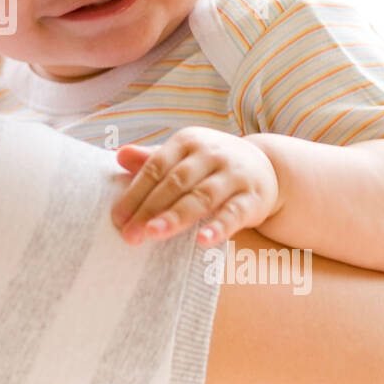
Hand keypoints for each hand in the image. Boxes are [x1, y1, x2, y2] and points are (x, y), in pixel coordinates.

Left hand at [111, 127, 280, 246]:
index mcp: (187, 142)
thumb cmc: (211, 165)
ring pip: (202, 197)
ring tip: (154, 234)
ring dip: (176, 216)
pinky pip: (234, 213)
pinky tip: (202, 241)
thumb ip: (152, 159)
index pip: (156, 167)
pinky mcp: (253, 198)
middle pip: (175, 183)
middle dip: (150, 209)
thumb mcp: (183, 157)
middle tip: (130, 234)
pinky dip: (219, 227)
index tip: (118, 218)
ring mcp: (234, 175)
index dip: (135, 193)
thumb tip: (119, 155)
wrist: (266, 167)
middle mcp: (210, 154)